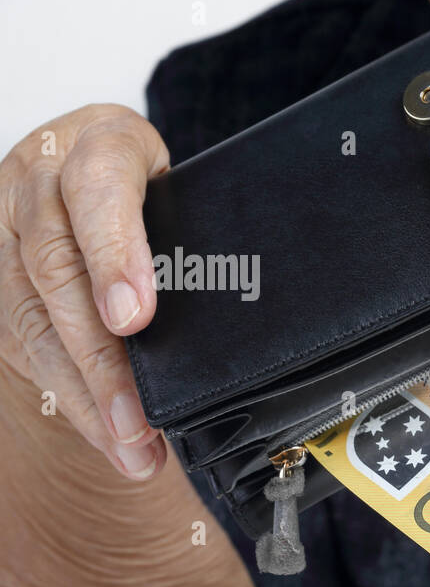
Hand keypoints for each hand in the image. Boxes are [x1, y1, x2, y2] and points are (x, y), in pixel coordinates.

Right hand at [0, 104, 168, 479]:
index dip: (114, 255)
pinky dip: (73, 399)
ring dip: (85, 393)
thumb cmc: (156, 187)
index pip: (99, 189)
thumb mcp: (181, 187)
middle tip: (138, 416)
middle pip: (55, 268)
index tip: (134, 318)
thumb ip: (195, 232)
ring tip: (130, 444)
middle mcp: (39, 179)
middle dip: (98, 354)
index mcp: (98, 143)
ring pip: (32, 316)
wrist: (87, 173)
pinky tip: (109, 437)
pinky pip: (25, 344)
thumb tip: (249, 317)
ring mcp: (7, 228)